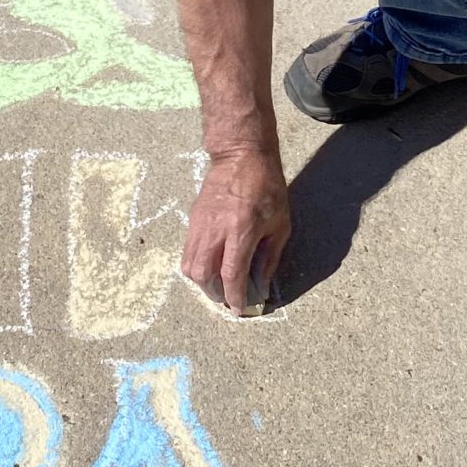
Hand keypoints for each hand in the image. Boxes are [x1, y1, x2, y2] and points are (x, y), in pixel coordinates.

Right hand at [180, 146, 291, 314]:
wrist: (240, 156)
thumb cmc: (267, 187)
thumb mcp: (280, 223)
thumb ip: (269, 257)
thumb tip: (262, 286)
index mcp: (242, 231)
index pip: (231, 274)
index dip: (234, 297)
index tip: (239, 310)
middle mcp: (216, 230)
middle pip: (203, 275)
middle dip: (215, 293)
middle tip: (229, 297)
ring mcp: (200, 224)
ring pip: (189, 266)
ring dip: (202, 282)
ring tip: (218, 285)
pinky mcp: (192, 219)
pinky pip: (187, 252)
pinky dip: (196, 266)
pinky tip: (210, 266)